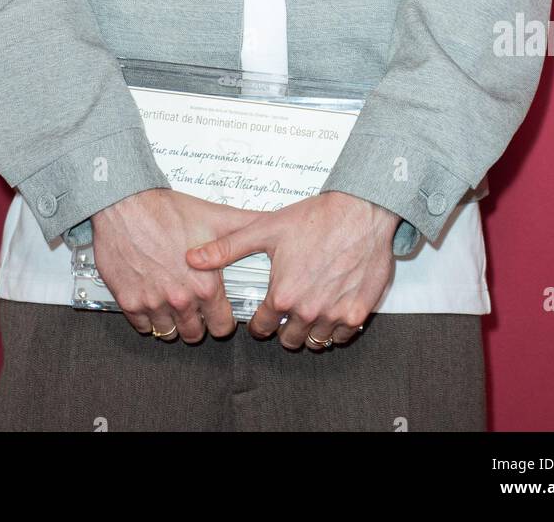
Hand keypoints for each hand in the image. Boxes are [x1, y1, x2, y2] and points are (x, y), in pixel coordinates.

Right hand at [91, 190, 259, 343]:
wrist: (127, 204)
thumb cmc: (169, 210)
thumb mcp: (216, 218)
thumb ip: (247, 228)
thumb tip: (276, 224)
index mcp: (205, 285)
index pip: (222, 326)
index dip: (221, 319)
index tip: (217, 312)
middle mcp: (180, 299)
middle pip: (194, 334)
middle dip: (197, 323)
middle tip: (194, 308)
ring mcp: (153, 303)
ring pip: (168, 333)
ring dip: (172, 322)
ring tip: (173, 304)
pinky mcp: (129, 302)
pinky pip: (142, 326)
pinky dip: (147, 318)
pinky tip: (152, 300)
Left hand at [185, 191, 399, 349]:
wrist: (361, 210)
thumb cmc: (316, 217)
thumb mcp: (266, 229)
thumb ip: (227, 248)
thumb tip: (192, 258)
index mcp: (283, 295)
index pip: (262, 328)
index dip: (259, 322)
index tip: (263, 314)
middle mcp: (308, 311)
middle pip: (289, 340)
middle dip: (284, 328)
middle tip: (286, 310)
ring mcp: (335, 315)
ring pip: (316, 341)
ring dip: (309, 330)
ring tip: (308, 309)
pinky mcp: (359, 313)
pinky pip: (342, 336)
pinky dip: (336, 327)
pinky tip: (331, 308)